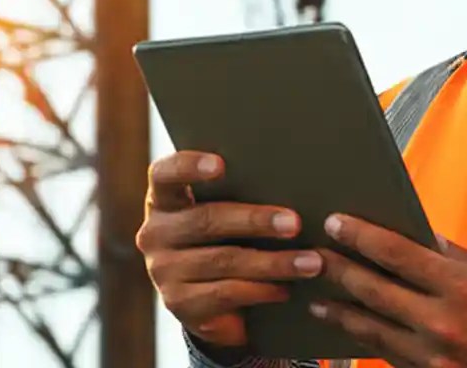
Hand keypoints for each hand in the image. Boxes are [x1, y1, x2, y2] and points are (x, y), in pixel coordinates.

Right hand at [134, 151, 325, 351]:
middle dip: (255, 221)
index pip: (165, 174)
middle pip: (206, 220)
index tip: (220, 164)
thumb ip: (239, 192)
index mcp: (164, 199)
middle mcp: (156, 233)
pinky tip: (286, 287)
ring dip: (273, 262)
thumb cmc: (223, 235)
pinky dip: (262, 290)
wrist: (205, 295)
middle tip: (294, 223)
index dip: (189, 166)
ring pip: (223, 260)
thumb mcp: (222, 210)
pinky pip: (226, 293)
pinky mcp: (178, 304)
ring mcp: (163, 271)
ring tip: (310, 262)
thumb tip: (291, 177)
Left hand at [311, 214, 466, 367]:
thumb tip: (421, 237)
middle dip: (339, 268)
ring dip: (340, 310)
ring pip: (371, 329)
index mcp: (461, 286)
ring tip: (316, 296)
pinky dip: (364, 340)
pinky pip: (388, 356)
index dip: (361, 236)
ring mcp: (433, 356)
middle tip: (313, 253)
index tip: (336, 223)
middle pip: (374, 290)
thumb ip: (456, 257)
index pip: (397, 253)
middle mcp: (442, 322)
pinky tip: (350, 329)